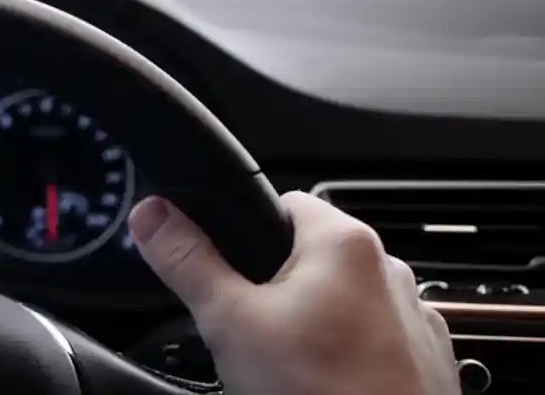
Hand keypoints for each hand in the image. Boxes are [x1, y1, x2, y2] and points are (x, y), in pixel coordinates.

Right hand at [128, 191, 458, 394]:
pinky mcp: (426, 361)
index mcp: (345, 242)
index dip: (245, 237)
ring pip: (343, 303)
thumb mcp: (229, 322)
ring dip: (315, 322)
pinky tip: (325, 384)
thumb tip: (152, 214)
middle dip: (277, 289)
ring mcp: (416, 318)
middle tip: (253, 332)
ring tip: (289, 367)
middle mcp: (391, 270)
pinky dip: (349, 356)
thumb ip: (188, 261)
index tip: (230, 277)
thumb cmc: (318, 392)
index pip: (283, 204)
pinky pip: (374, 342)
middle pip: (310, 258)